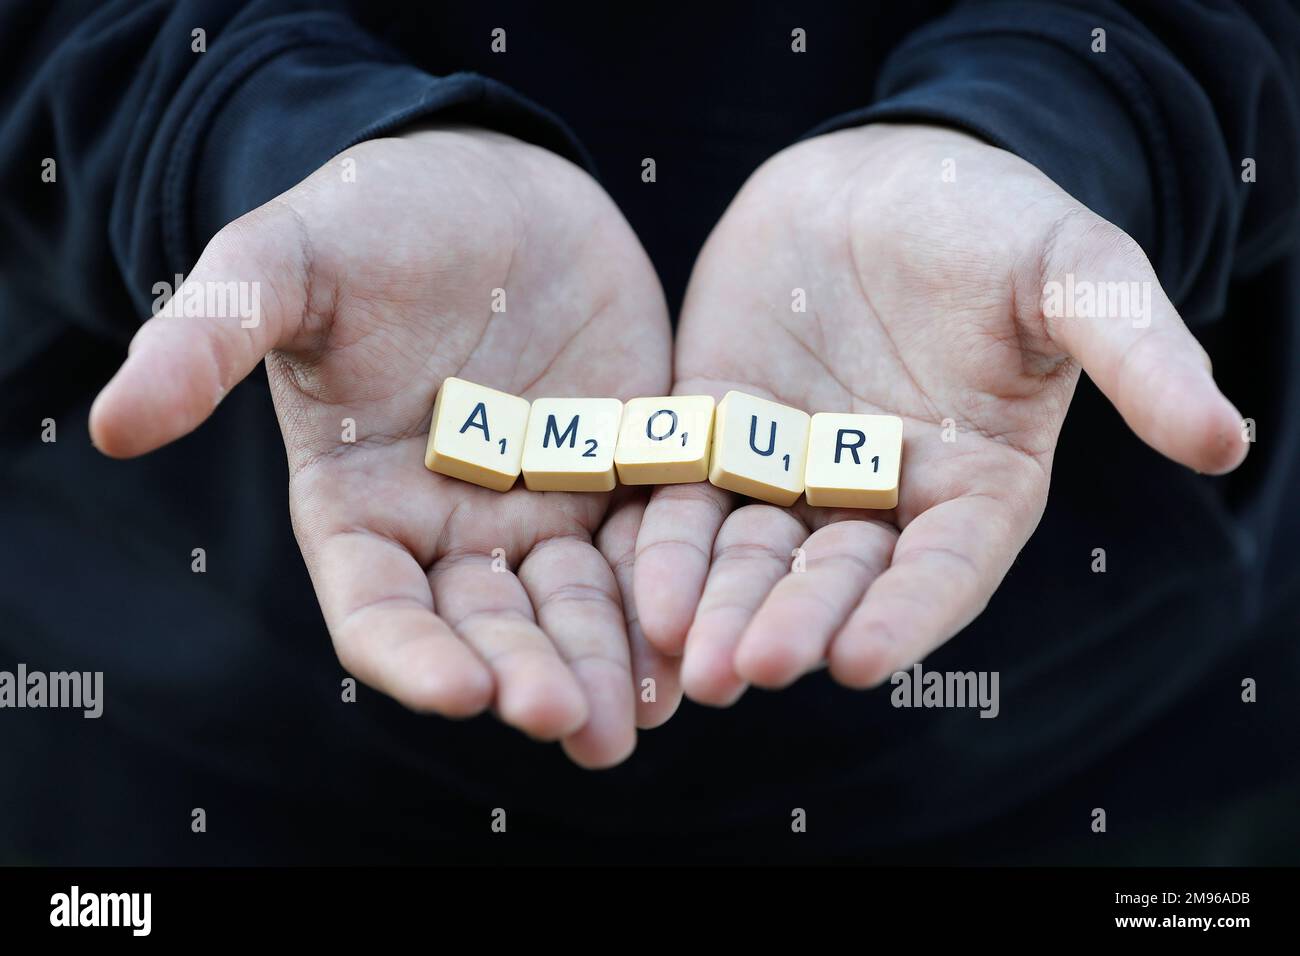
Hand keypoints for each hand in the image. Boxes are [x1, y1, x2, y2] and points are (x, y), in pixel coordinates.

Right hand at [90, 127, 680, 766]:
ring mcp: (540, 506)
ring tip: (640, 717)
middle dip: (529, 674)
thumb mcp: (284, 265)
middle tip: (572, 722)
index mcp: (360, 505)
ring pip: (573, 604)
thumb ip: (209, 338)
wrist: (486, 183)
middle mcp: (450, 527)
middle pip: (488, 625)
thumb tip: (109, 424)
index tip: (462, 691)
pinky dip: (664, 597)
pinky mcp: (619, 472)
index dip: (414, 655)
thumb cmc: (372, 221)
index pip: (379, 608)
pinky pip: (645, 548)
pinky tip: (692, 644)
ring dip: (605, 663)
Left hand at [634, 124, 1245, 703]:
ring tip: (684, 653)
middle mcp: (880, 500)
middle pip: (836, 580)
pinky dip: (663, 543)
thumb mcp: (1074, 273)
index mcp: (974, 486)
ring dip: (719, 606)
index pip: (942, 571)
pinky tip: (634, 583)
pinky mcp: (720, 436)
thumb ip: (1137, 354)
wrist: (879, 173)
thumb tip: (1226, 441)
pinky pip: (686, 499)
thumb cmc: (991, 222)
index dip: (903, 616)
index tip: (858, 662)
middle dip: (793, 625)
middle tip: (747, 670)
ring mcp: (794, 474)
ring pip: (753, 556)